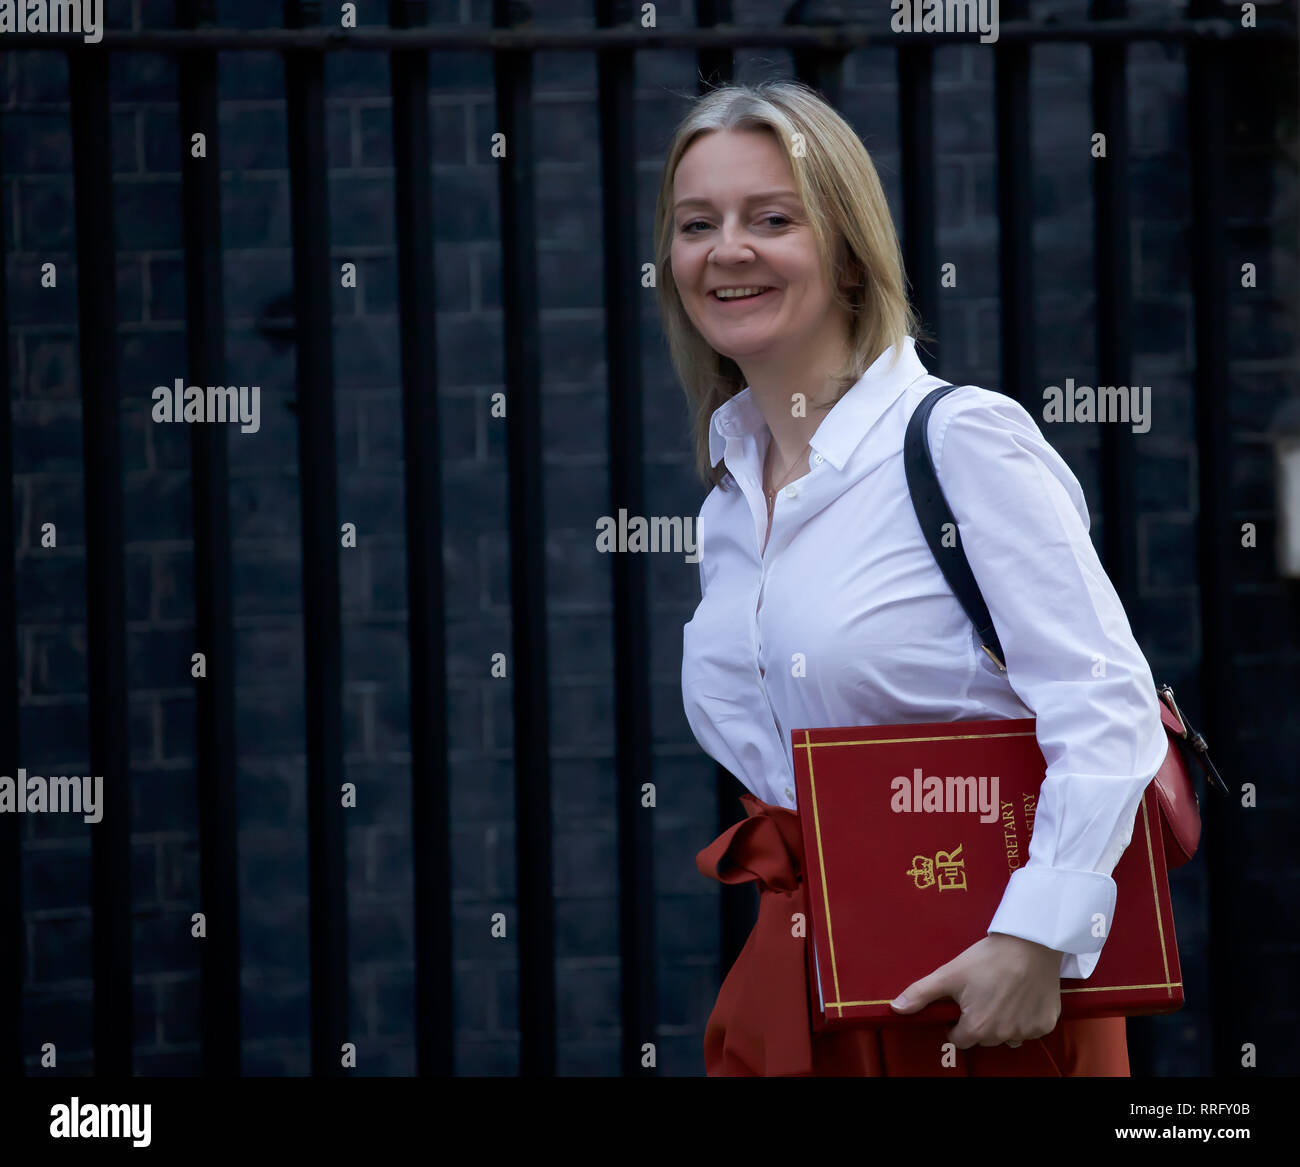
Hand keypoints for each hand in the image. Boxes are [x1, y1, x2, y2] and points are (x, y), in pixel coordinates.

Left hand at [888, 932, 1062, 1048]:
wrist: (1029, 943)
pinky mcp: (1046, 1024)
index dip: (955, 1023)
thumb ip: (921, 994)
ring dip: (1003, 1022)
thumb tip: (896, 1009)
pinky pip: (1030, 1029)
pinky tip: (1021, 995)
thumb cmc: (987, 958)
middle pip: (984, 1038)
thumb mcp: (949, 974)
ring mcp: (1027, 1031)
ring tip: (1002, 993)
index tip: (961, 1004)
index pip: (959, 1039)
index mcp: (977, 1028)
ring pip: (1008, 1035)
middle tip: (981, 994)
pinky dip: (1025, 1017)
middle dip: (979, 1022)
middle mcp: (1003, 1036)